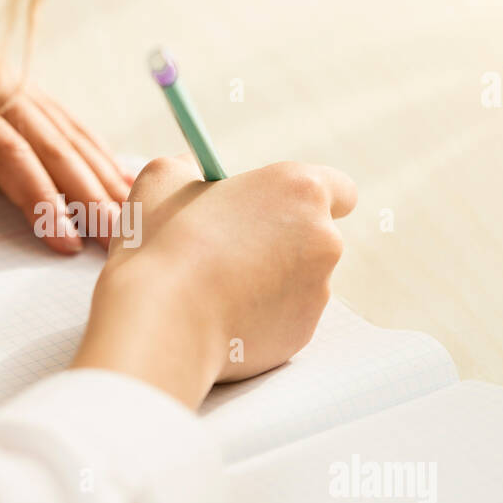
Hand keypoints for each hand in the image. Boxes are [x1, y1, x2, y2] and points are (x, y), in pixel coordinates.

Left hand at [0, 20, 131, 253]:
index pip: (7, 151)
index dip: (39, 197)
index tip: (66, 240)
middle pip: (50, 142)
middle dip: (89, 194)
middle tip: (119, 238)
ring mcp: (13, 77)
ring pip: (67, 131)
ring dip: (102, 176)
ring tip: (130, 216)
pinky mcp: (23, 81)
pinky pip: (68, 120)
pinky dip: (97, 151)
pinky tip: (121, 178)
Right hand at [71, 156, 357, 407]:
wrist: (163, 324)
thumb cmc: (163, 243)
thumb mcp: (163, 179)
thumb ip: (191, 168)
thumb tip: (194, 173)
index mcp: (299, 189)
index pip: (339, 190)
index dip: (306, 199)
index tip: (276, 206)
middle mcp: (324, 239)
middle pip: (315, 237)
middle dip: (282, 242)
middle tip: (231, 247)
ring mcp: (318, 291)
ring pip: (298, 280)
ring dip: (268, 280)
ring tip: (214, 287)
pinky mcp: (303, 334)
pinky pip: (284, 318)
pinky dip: (259, 316)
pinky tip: (218, 316)